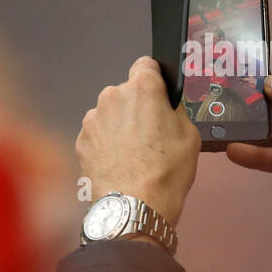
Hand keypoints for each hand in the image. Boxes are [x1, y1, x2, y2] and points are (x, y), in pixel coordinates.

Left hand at [76, 57, 200, 227]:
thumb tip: (166, 105)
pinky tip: (119, 163)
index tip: (157, 94)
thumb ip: (175, 111)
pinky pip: (97, 134)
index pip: (146, 64)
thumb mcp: (190, 136)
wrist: (134, 206)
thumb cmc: (166, 173)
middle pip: (126, 92)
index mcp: (143, 89)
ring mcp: (93, 118)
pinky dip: (106, 144)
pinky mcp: (81, 140)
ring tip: (133, 154)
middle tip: (150, 135)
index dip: (154, 79)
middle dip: (137, 108)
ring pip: (110, 114)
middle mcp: (113, 96)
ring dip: (119, 126)